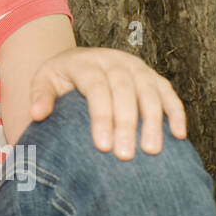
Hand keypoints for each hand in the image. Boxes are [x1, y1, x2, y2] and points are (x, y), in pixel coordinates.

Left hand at [27, 47, 186, 158]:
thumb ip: (40, 96)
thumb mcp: (44, 80)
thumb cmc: (61, 77)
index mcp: (86, 63)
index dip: (101, 117)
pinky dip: (176, 112)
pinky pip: (168, 93)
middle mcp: (114, 61)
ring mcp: (136, 67)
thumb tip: (36, 114)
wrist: (79, 59)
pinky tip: (179, 135)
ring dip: (154, 121)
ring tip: (153, 151)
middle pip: (125, 91)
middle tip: (126, 156)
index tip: (102, 147)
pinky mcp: (152, 76)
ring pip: (150, 91)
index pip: (97, 88)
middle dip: (127, 124)